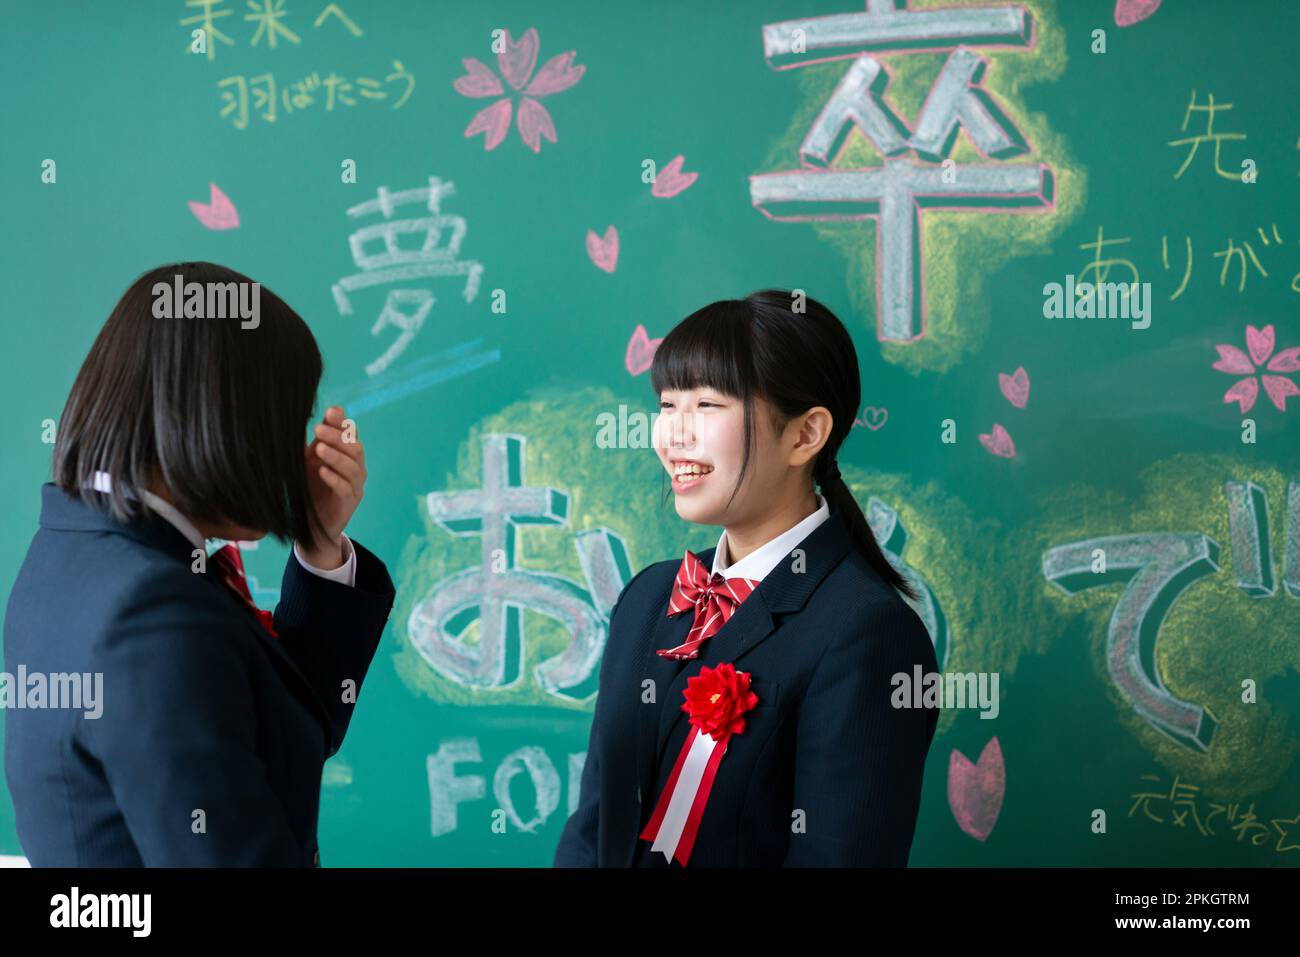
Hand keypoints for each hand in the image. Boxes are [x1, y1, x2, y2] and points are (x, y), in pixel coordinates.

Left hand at [302, 406, 365, 567]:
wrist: (311, 523)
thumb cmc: (311, 488)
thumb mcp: (310, 460)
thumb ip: (317, 441)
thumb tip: (312, 415)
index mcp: (348, 454)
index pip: (351, 433)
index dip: (343, 422)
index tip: (330, 412)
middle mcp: (356, 467)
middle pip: (355, 447)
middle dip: (337, 437)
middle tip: (318, 430)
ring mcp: (355, 485)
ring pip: (353, 467)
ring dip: (336, 456)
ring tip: (319, 449)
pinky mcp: (349, 502)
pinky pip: (346, 488)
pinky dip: (334, 479)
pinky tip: (322, 471)